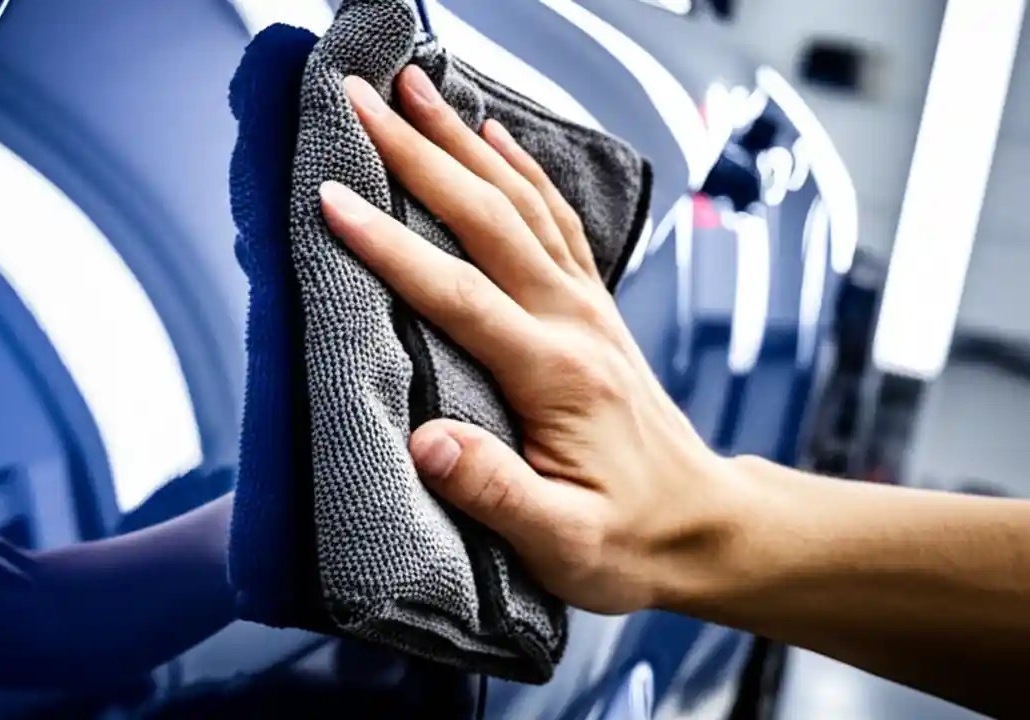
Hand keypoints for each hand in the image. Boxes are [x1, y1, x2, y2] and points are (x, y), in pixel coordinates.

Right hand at [318, 66, 739, 614]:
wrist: (706, 529)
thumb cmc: (631, 542)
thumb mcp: (565, 543)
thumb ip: (496, 492)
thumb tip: (425, 442)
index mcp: (556, 375)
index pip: (459, 295)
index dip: (391, 245)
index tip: (333, 197)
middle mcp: (574, 323)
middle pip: (487, 218)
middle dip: (417, 153)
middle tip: (360, 98)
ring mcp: (588, 308)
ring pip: (522, 200)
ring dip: (463, 140)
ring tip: (417, 86)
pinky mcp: (593, 310)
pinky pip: (556, 217)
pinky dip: (521, 166)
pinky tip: (494, 133)